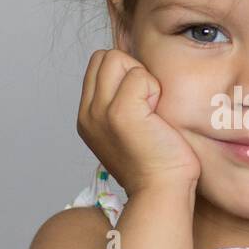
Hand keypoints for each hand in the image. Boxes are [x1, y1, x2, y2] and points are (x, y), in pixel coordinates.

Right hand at [76, 48, 200, 195]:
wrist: (162, 192)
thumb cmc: (158, 163)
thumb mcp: (128, 129)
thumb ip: (121, 101)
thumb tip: (135, 72)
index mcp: (87, 117)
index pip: (98, 64)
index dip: (125, 74)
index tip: (141, 105)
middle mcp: (87, 113)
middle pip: (105, 56)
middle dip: (131, 71)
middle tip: (147, 106)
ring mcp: (100, 112)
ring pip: (117, 59)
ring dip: (142, 79)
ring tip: (151, 112)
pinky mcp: (120, 113)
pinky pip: (139, 74)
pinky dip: (155, 90)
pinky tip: (157, 118)